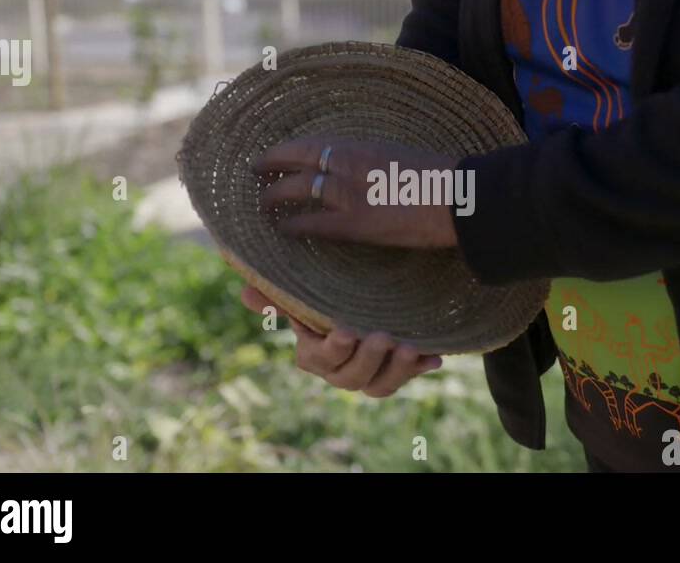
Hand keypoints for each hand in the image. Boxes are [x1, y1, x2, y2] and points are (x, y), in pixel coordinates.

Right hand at [240, 286, 442, 397]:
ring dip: (396, 370)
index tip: (346, 331)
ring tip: (409, 348)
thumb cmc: (323, 302)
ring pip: (378, 387)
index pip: (319, 359)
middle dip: (368, 359)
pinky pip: (406, 379)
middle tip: (383, 337)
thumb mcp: (302, 296)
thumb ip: (276, 295)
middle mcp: (339, 373)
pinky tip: (434, 358)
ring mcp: (368, 376)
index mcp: (313, 355)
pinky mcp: (394, 373)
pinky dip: (420, 369)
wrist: (358, 309)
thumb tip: (245, 291)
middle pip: (351, 377)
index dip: (333, 349)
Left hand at [255, 138, 459, 248]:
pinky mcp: (354, 224)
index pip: (308, 145)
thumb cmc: (436, 177)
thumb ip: (369, 159)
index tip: (269, 155)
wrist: (456, 198)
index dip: (282, 151)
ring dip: (273, 199)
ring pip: (296, 192)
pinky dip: (292, 226)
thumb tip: (352, 168)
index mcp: (360, 146)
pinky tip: (282, 229)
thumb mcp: (397, 155)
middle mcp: (347, 166)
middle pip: (295, 165)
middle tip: (256, 175)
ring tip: (261, 205)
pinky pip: (311, 224)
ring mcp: (348, 195)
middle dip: (269, 170)